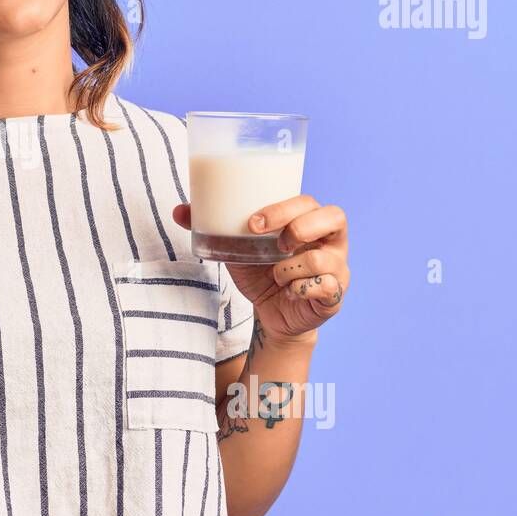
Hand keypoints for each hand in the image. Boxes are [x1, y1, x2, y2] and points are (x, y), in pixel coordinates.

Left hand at [172, 195, 348, 345]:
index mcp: (309, 221)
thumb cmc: (259, 273)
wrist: (271, 314)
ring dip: (291, 268)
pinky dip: (302, 290)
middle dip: (298, 229)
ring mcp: (338, 267)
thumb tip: (179, 210)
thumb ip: (212, 228)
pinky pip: (327, 287)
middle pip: (334, 217)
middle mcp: (331, 240)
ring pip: (325, 258)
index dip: (284, 208)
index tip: (252, 223)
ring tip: (276, 276)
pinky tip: (290, 293)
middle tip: (272, 246)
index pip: (309, 201)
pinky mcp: (336, 294)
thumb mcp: (235, 250)